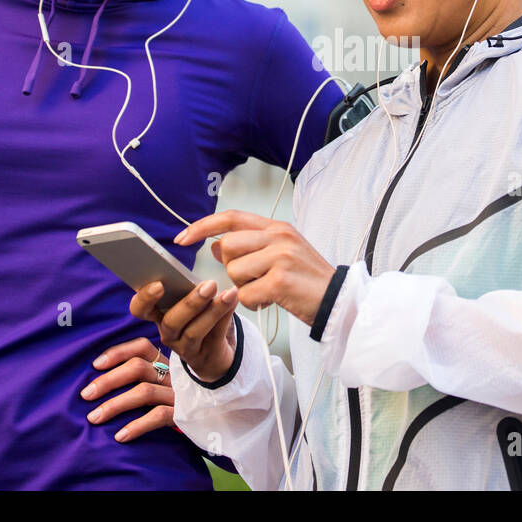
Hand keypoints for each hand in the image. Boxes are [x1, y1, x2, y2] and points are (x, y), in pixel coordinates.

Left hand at [81, 336, 174, 442]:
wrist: (211, 421)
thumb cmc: (172, 401)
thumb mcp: (160, 383)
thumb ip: (139, 376)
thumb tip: (96, 379)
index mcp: (165, 362)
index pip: (142, 347)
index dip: (118, 352)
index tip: (95, 365)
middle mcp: (172, 375)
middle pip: (138, 368)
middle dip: (108, 380)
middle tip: (86, 395)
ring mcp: (178, 394)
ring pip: (144, 392)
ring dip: (115, 405)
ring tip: (93, 418)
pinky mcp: (183, 414)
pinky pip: (158, 416)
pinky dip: (137, 426)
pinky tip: (119, 436)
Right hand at [131, 278, 239, 383]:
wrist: (216, 351)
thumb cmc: (200, 316)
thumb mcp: (193, 301)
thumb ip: (191, 287)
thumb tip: (203, 278)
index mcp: (158, 315)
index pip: (140, 309)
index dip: (145, 298)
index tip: (159, 284)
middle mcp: (167, 334)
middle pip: (171, 322)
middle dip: (191, 303)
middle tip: (210, 285)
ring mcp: (185, 348)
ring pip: (195, 332)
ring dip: (213, 310)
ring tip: (230, 293)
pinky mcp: (206, 356)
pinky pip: (215, 336)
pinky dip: (226, 316)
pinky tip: (235, 300)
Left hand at [173, 210, 335, 327]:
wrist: (339, 301)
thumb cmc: (309, 281)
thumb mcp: (282, 253)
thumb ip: (250, 245)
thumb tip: (214, 244)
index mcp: (277, 227)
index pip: (231, 217)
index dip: (203, 226)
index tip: (182, 237)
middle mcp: (278, 236)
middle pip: (227, 246)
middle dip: (232, 268)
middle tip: (254, 279)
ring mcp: (280, 256)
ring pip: (234, 271)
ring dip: (244, 287)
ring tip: (266, 291)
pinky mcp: (280, 280)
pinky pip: (245, 294)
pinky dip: (253, 303)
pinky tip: (270, 301)